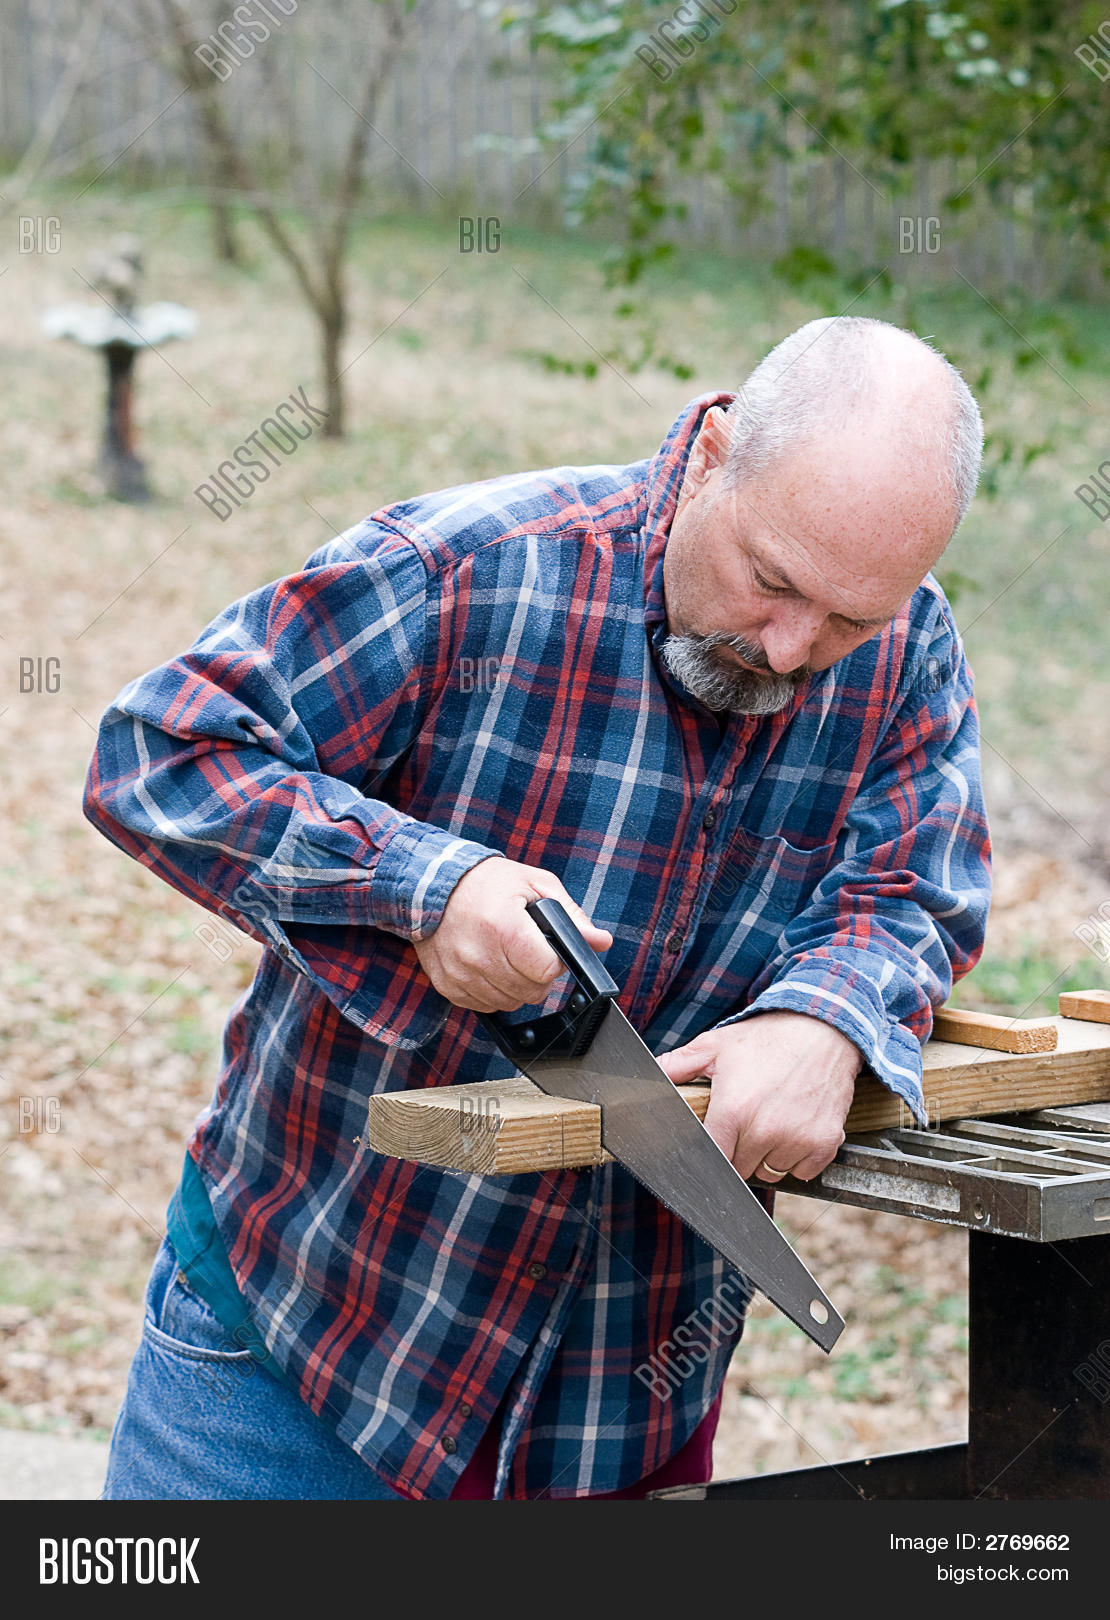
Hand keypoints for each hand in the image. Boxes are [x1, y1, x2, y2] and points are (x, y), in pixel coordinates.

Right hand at [412, 856, 612, 1012]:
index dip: (555, 962)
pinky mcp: (448, 986)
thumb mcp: (536, 884)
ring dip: (516, 985)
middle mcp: (479, 955)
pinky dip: (493, 990)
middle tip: (528, 949)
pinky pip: (485, 1006)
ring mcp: (461, 974)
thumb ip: (571, 915)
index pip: (547, 970)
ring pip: (509, 1003)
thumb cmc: (486, 882)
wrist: (432, 886)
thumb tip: (601, 941)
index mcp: (504, 927)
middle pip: (531, 992)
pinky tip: (490, 965)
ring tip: (508, 955)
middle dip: (538, 974)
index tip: (548, 949)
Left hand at [655, 1012, 860, 1181]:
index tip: (718, 1139)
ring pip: (771, 1172)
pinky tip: (796, 1127)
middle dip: (739, 1150)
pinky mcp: (825, 1143)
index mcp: (733, 1110)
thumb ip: (679, 1065)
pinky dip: (798, 1157)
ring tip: (773, 1120)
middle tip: (748, 1119)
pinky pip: (802, 1172)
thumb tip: (650, 1075)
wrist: (824, 1030)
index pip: (713, 1159)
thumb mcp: (717, 1045)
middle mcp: (765, 1130)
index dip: (712, 1152)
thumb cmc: (768, 1039)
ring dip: (768, 1156)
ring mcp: (798, 1139)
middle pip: (740, 1169)